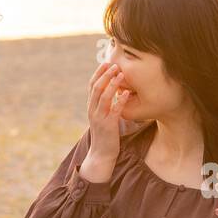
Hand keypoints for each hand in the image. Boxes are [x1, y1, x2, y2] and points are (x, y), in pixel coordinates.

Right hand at [81, 61, 128, 181]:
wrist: (101, 155)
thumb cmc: (106, 135)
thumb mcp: (103, 117)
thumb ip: (106, 106)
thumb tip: (114, 93)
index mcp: (91, 107)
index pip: (91, 86)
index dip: (98, 73)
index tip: (106, 63)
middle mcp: (92, 110)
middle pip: (96, 88)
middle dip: (105, 74)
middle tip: (114, 64)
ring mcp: (99, 118)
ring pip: (103, 96)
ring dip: (112, 83)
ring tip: (120, 74)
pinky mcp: (108, 126)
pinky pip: (114, 110)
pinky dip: (120, 100)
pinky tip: (126, 93)